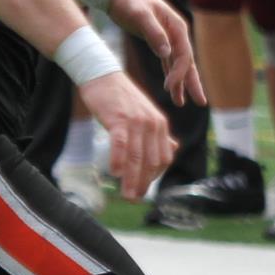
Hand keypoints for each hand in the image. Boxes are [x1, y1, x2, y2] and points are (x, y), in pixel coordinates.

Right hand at [76, 72, 174, 201]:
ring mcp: (137, 121)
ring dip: (133, 179)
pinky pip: (121, 143)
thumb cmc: (120, 99)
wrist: (103, 75)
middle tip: (135, 199)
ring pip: (137, 156)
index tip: (144, 189)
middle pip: (152, 161)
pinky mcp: (119, 118)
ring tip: (128, 196)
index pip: (163, 158)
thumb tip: (172, 149)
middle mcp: (153, 124)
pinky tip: (115, 173)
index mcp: (160, 125)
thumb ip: (157, 135)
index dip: (154, 177)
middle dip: (144, 183)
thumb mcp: (145, 116)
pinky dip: (119, 160)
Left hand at [107, 0, 206, 106]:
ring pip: (179, 65)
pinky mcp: (159, 41)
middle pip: (188, 63)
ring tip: (181, 102)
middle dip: (193, 83)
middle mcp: (177, 34)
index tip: (169, 88)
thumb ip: (154, 33)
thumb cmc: (129, 0)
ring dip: (181, 83)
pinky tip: (172, 87)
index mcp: (177, 27)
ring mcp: (170, 38)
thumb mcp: (140, 14)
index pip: (184, 56)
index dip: (179, 73)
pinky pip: (168, 62)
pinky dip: (170, 74)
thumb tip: (167, 53)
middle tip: (200, 102)